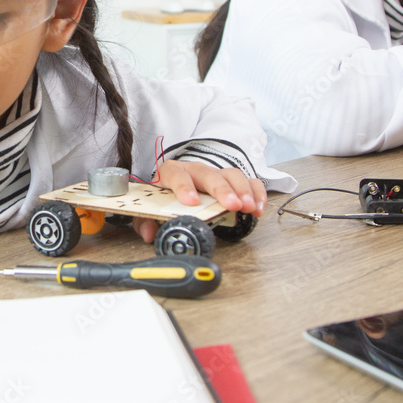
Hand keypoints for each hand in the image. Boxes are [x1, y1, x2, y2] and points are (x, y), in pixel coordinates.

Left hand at [132, 160, 266, 242]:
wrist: (174, 185)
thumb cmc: (164, 197)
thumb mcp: (149, 209)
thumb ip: (144, 221)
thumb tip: (149, 232)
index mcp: (171, 173)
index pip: (176, 174)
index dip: (184, 187)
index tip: (192, 201)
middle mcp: (195, 170)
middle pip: (209, 174)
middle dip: (222, 189)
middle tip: (232, 204)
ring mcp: (215, 174)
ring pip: (231, 175)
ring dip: (242, 191)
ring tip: (248, 207)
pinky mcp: (232, 182)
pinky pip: (248, 182)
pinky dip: (256, 193)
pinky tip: (258, 208)